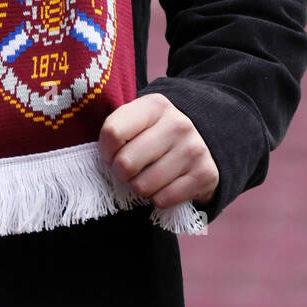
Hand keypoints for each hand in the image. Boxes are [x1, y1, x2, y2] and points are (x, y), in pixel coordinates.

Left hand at [98, 93, 218, 209]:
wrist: (204, 140)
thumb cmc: (156, 132)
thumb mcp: (138, 119)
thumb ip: (117, 129)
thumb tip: (101, 158)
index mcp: (155, 105)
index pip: (113, 132)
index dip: (105, 150)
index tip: (110, 154)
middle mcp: (178, 124)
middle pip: (126, 163)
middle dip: (121, 172)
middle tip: (128, 169)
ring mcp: (193, 150)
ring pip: (143, 186)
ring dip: (139, 187)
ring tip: (146, 176)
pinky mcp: (205, 175)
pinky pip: (163, 200)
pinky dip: (158, 198)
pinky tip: (164, 185)